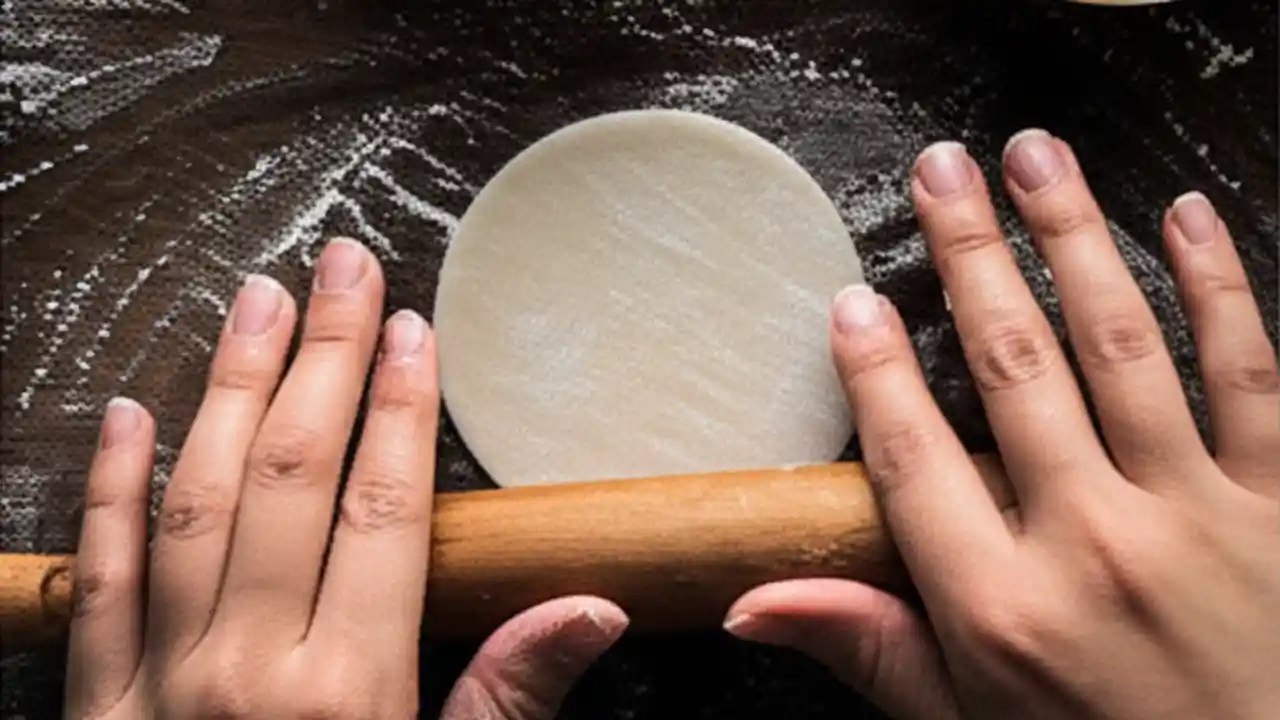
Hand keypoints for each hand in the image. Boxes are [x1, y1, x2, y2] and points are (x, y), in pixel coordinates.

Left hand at [65, 238, 626, 718]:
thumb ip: (508, 703)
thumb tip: (588, 610)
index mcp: (346, 692)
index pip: (384, 512)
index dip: (402, 409)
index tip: (413, 328)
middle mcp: (245, 670)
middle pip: (293, 479)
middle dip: (324, 359)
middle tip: (345, 265)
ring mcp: (155, 684)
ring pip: (194, 502)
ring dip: (229, 391)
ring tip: (258, 301)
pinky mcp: (91, 709)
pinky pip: (91, 580)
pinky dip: (107, 492)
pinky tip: (127, 413)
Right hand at [726, 131, 1278, 718]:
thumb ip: (868, 650)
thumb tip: (750, 604)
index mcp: (1001, 606)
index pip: (914, 455)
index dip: (874, 369)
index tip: (851, 297)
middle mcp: (1093, 545)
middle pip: (1014, 367)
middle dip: (969, 256)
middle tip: (940, 170)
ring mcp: (1196, 516)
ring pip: (1121, 345)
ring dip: (1072, 238)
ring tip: (1034, 157)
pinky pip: (1251, 377)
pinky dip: (1220, 291)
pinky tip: (1186, 220)